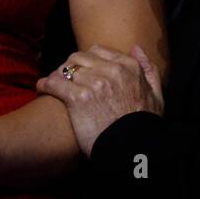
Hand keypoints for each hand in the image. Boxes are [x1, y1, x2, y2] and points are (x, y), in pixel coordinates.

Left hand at [36, 44, 162, 157]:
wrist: (133, 150)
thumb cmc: (144, 126)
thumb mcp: (156, 96)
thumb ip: (149, 70)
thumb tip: (136, 48)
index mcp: (128, 66)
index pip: (98, 51)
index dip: (86, 60)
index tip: (81, 70)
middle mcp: (111, 70)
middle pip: (79, 58)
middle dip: (71, 66)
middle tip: (65, 78)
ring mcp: (94, 83)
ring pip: (66, 68)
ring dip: (58, 75)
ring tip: (54, 85)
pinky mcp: (78, 98)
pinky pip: (55, 83)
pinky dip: (45, 85)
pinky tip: (42, 88)